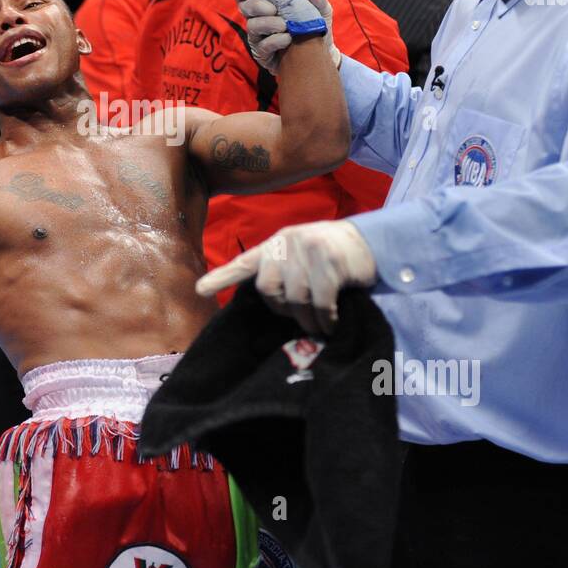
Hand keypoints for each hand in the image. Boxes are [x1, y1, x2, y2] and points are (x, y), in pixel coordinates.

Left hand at [195, 220, 376, 334]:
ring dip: (308, 320)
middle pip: (268, 289)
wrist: (367, 242)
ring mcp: (307, 248)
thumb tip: (276, 308)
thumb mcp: (300, 258)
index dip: (222, 277)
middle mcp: (285, 242)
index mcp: (274, 245)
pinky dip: (325, 319)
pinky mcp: (329, 260)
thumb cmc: (330, 258)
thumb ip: (283, 274)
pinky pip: (320, 302)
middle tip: (302, 318)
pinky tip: (332, 323)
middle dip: (284, 310)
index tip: (200, 289)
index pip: (243, 262)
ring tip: (320, 325)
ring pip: (295, 298)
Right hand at [236, 0, 340, 73]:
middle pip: (244, 7)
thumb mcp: (321, 12)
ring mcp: (259, 37)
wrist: (322, 55)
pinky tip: (287, 39)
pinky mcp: (263, 54)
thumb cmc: (315, 28)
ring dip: (267, 23)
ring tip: (284, 26)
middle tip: (273, 9)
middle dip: (256, 5)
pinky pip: (262, 46)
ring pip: (252, 26)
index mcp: (266, 3)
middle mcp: (258, 18)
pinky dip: (275, 40)